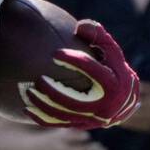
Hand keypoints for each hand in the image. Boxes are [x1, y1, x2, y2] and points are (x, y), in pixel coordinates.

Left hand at [21, 20, 140, 129]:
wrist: (123, 100)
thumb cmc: (113, 68)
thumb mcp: (111, 51)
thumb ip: (98, 37)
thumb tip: (81, 25)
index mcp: (114, 84)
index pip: (92, 71)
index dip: (74, 61)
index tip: (55, 53)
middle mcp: (104, 105)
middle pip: (75, 100)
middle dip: (55, 91)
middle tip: (39, 79)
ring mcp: (92, 118)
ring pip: (65, 115)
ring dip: (45, 105)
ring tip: (29, 92)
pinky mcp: (81, 125)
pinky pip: (59, 124)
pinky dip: (42, 118)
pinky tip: (26, 109)